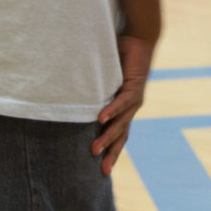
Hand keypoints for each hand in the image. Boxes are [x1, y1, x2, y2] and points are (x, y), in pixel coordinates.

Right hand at [91, 32, 155, 172]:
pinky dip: (111, 110)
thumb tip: (70, 98)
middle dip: (111, 153)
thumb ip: (93, 91)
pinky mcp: (134, 85)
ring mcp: (134, 98)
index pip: (119, 135)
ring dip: (108, 136)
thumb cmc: (120, 58)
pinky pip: (122, 101)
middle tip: (102, 171)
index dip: (113, 152)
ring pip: (121, 123)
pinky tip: (101, 119)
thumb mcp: (104, 80)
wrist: (140, 39)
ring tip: (95, 150)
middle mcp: (131, 107)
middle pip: (121, 135)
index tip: (104, 171)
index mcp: (125, 109)